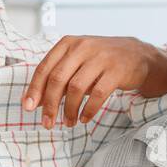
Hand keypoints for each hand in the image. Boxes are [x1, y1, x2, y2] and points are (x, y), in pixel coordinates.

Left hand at [23, 36, 166, 127]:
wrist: (138, 55)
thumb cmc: (102, 61)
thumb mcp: (78, 62)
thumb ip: (58, 78)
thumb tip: (35, 102)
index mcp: (68, 43)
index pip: (45, 68)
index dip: (34, 90)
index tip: (28, 108)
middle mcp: (82, 47)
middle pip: (58, 79)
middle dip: (50, 105)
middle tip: (47, 123)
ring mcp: (100, 58)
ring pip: (76, 88)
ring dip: (69, 110)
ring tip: (69, 123)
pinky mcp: (116, 71)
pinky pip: (97, 94)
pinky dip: (88, 110)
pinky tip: (85, 118)